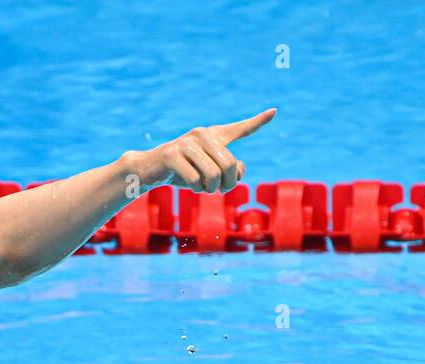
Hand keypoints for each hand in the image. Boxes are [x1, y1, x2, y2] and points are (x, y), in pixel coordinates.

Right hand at [129, 107, 275, 193]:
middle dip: (227, 186)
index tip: (274, 112)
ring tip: (201, 187)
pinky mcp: (172, 154)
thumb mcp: (209, 174)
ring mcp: (187, 142)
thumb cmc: (184, 171)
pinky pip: (195, 180)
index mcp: (214, 136)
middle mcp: (202, 134)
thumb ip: (230, 172)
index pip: (239, 129)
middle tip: (218, 191)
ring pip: (213, 175)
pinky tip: (186, 184)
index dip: (257, 122)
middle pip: (229, 166)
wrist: (150, 169)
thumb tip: (238, 170)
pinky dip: (194, 189)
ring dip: (209, 189)